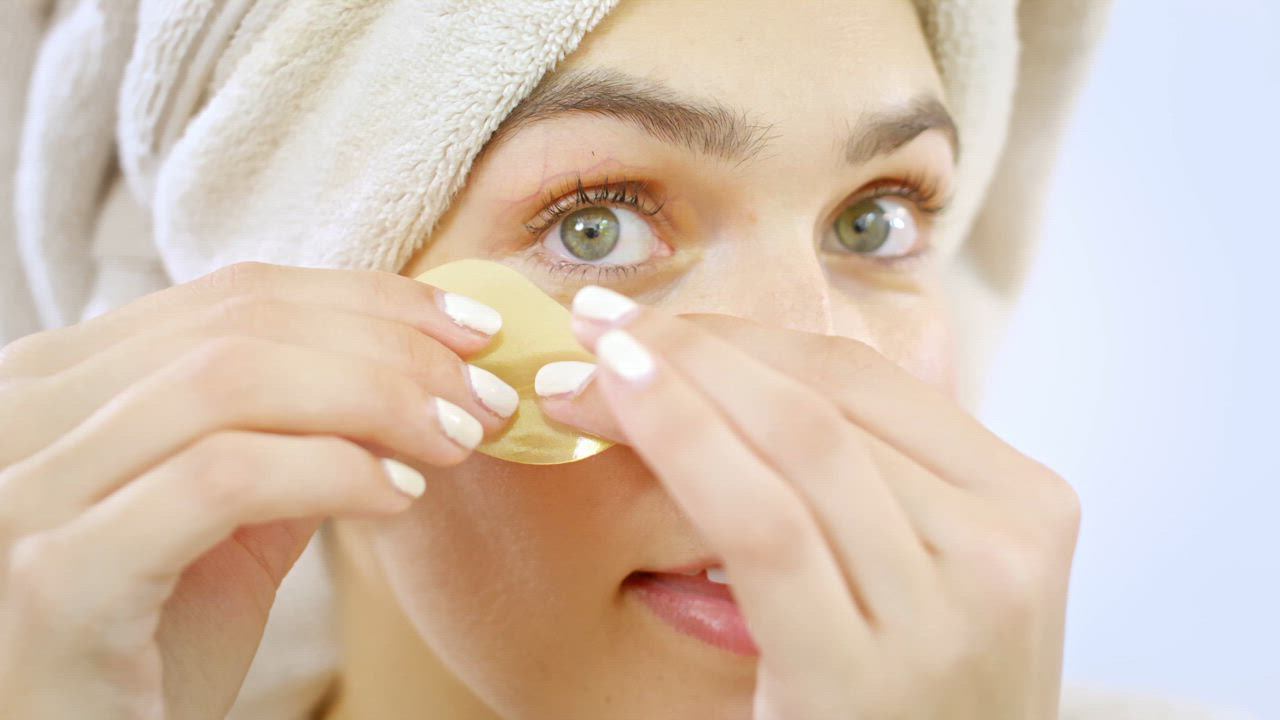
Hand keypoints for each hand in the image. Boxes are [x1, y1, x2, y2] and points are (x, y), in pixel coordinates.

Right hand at [0, 262, 514, 718]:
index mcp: (61, 384)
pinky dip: (331, 472)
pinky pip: (221, 480)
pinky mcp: (57, 576)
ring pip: (231, 381)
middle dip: (390, 348)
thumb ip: (290, 442)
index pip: (236, 297)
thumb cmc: (152, 648)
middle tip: (483, 393)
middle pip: (241, 325)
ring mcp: (26, 491)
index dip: (370, 301)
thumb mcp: (228, 526)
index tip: (470, 330)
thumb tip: (404, 377)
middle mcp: (21, 414)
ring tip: (454, 439)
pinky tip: (397, 499)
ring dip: (376, 399)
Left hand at [539, 286, 1079, 719]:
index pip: (866, 380)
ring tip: (580, 368)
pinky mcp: (869, 675)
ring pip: (795, 440)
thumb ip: (871, 489)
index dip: (745, 335)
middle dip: (697, 349)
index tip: (653, 321)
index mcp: (1026, 506)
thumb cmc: (901, 713)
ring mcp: (954, 611)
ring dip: (672, 388)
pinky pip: (765, 524)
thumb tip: (742, 380)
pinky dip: (681, 444)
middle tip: (598, 327)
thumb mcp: (918, 585)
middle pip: (825, 400)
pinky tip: (612, 403)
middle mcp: (1007, 546)